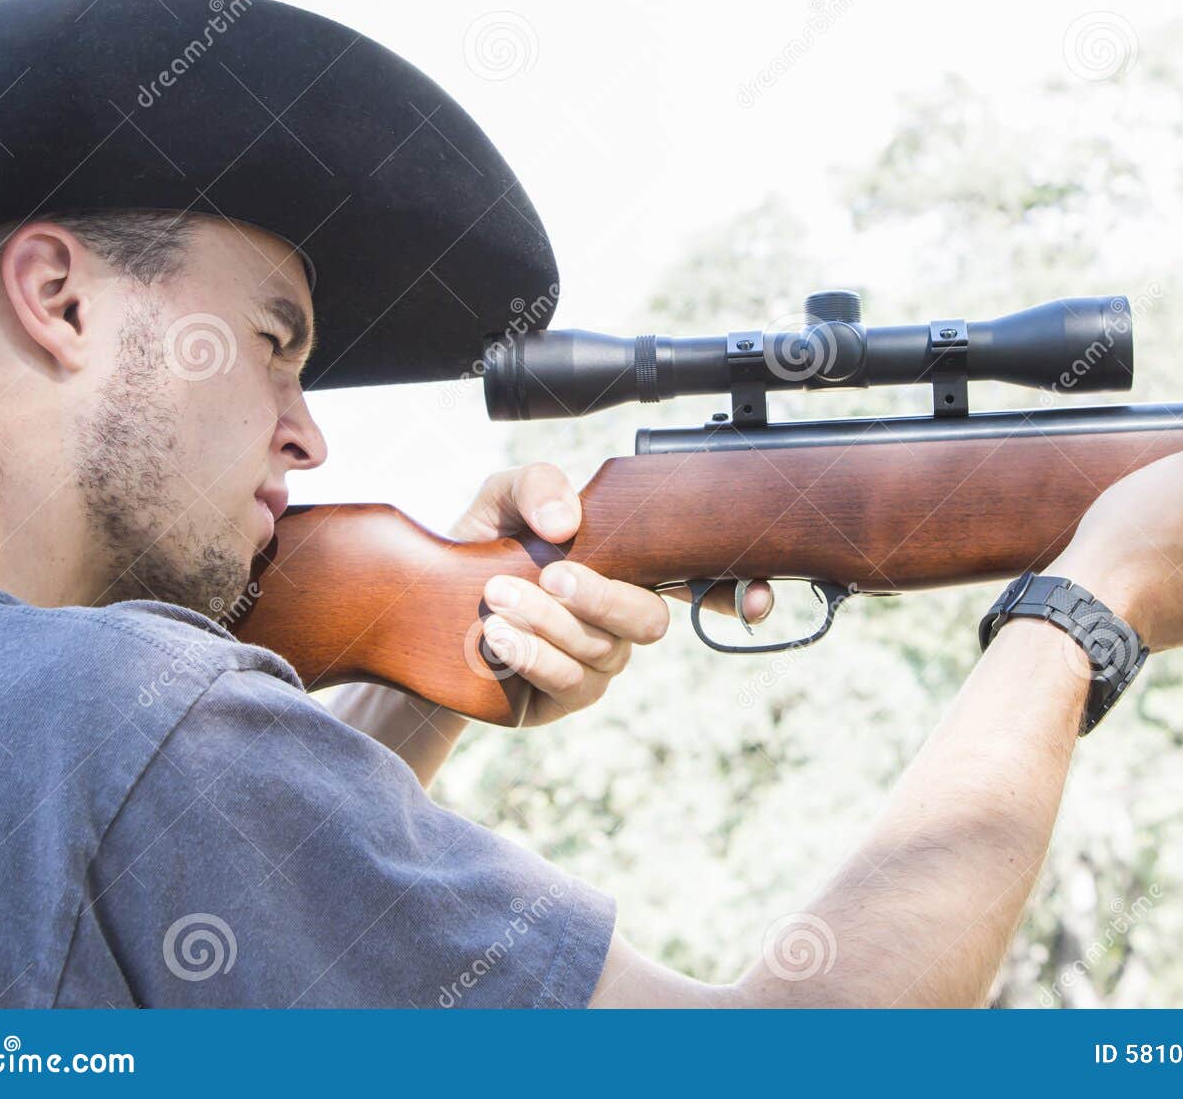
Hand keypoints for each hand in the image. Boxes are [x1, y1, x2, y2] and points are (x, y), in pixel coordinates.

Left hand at [450, 462, 772, 722]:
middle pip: (649, 620)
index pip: (697, 581)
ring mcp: (597, 662)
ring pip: (603, 650)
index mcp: (626, 567)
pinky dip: (534, 656)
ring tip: (498, 599)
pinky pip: (567, 684)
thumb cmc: (483, 546)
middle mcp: (620, 619)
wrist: (426, 608)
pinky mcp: (562, 697)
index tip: (756, 599)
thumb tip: (569, 522)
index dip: (734, 593)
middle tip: (552, 575)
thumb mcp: (503, 498)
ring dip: (550, 622)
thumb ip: (538, 485)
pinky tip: (499, 636)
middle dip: (604, 598)